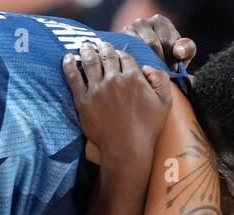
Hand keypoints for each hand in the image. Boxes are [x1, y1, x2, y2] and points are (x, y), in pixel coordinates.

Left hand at [64, 42, 171, 166]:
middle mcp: (114, 79)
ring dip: (87, 51)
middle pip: (106, 55)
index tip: (117, 54)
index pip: (124, 56)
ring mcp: (97, 89)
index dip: (120, 53)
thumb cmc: (147, 128)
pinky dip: (69, 65)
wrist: (127, 148)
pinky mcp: (83, 100)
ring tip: (85, 46)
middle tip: (100, 46)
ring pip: (89, 62)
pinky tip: (68, 58)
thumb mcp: (165, 102)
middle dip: (103, 48)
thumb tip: (147, 68)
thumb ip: (161, 80)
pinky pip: (74, 78)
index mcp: (133, 77)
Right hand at [122, 13, 195, 69]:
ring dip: (145, 64)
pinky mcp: (118, 43)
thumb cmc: (169, 57)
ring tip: (151, 74)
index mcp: (160, 22)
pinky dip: (133, 65)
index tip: (172, 70)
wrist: (149, 63)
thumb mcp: (182, 53)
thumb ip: (186, 49)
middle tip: (161, 75)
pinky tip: (139, 72)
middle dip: (159, 61)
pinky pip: (126, 54)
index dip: (170, 58)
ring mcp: (128, 31)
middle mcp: (142, 23)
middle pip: (151, 44)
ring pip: (137, 50)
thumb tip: (179, 51)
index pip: (166, 40)